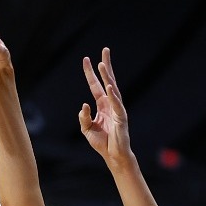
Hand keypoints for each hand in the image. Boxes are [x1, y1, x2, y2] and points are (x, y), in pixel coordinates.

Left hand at [78, 47, 131, 163]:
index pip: (95, 85)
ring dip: (107, 77)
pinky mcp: (121, 118)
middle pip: (107, 81)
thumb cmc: (103, 143)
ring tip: (102, 64)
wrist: (114, 156)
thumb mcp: (87, 129)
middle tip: (104, 50)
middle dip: (105, 66)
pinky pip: (117, 104)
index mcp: (102, 105)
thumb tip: (84, 105)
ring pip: (112, 89)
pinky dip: (113, 95)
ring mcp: (117, 109)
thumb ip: (83, 117)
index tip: (86, 59)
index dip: (91, 73)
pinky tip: (109, 86)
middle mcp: (110, 104)